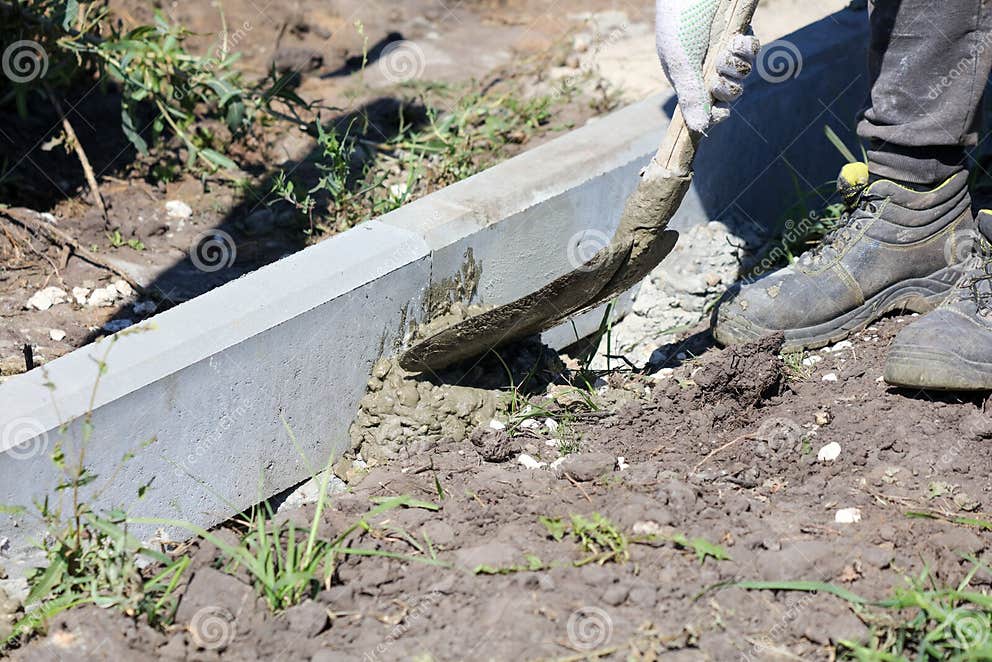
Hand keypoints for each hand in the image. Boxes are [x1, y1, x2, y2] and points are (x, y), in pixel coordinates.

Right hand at [655, 0, 759, 132]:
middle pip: (727, 94)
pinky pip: (752, 51)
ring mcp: (724, 50)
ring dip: (738, 68)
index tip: (720, 113)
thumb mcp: (681, 62)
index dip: (714, 114)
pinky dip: (748, 50)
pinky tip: (737, 40)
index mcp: (687, 78)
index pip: (703, 107)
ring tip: (728, 51)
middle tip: (719, 78)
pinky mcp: (739, 33)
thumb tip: (698, 128)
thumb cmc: (680, 22)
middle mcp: (706, 67)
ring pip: (742, 74)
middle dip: (727, 90)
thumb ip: (690, 95)